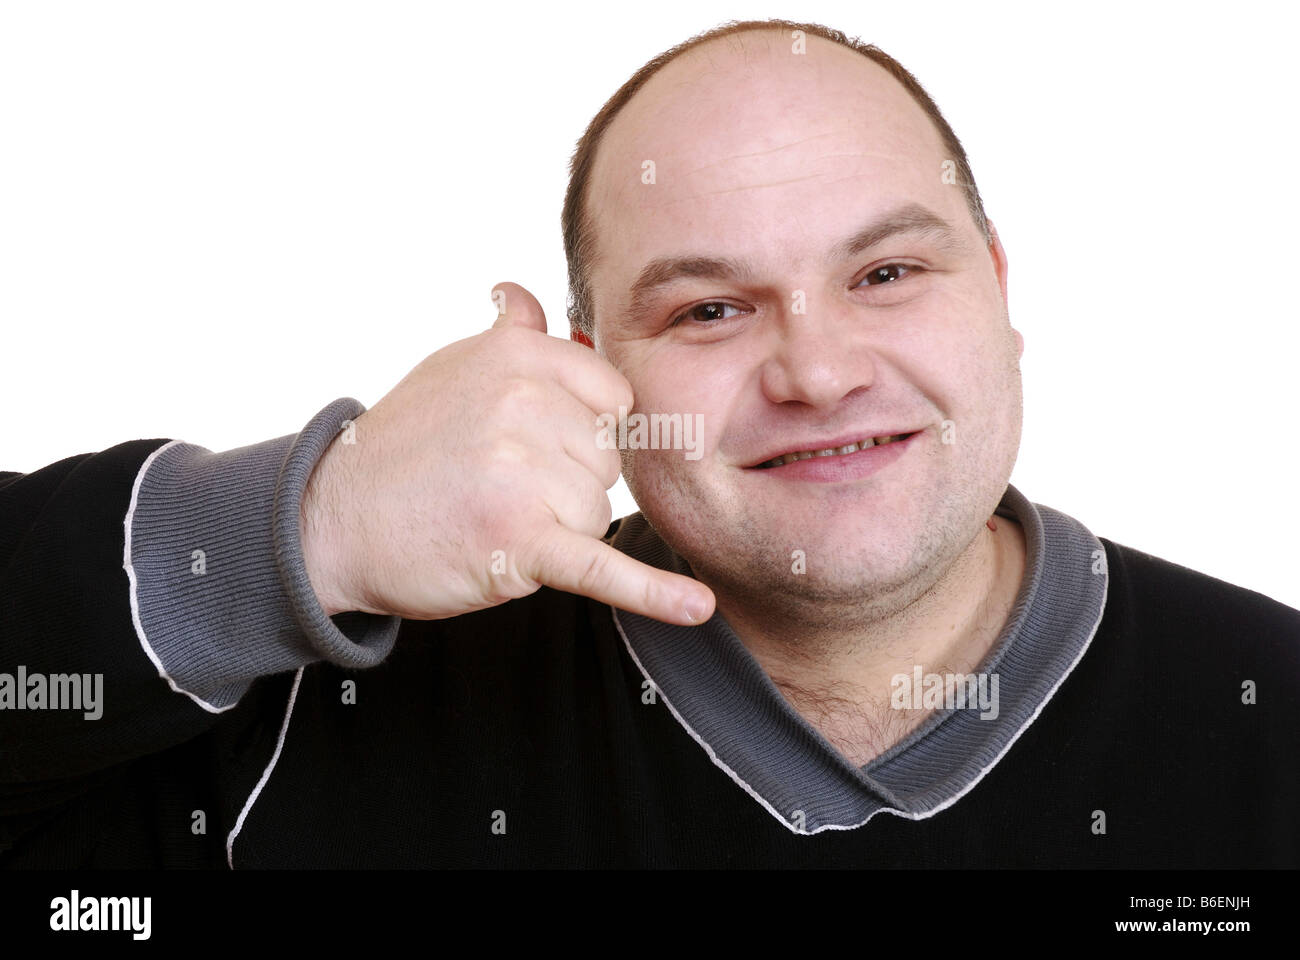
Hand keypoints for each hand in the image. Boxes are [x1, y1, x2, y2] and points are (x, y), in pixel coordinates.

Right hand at [300, 282, 715, 625]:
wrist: (334, 520)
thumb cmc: (405, 444)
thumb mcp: (452, 369)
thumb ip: (507, 337)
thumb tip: (521, 291)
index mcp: (518, 358)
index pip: (614, 399)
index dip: (584, 430)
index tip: (535, 443)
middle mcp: (522, 406)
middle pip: (607, 459)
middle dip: (566, 482)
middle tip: (497, 484)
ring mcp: (520, 474)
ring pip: (599, 512)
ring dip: (556, 527)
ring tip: (492, 514)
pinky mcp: (517, 542)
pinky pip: (599, 566)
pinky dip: (650, 593)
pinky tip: (695, 608)